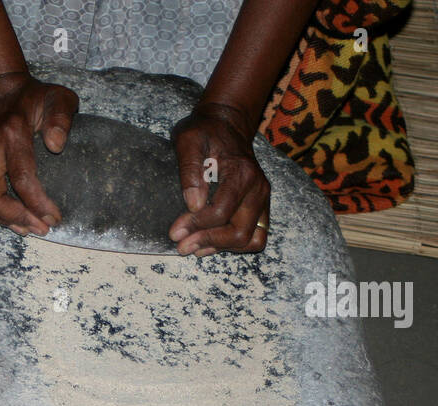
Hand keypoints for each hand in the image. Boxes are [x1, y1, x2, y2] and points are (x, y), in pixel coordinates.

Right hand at [0, 72, 79, 235]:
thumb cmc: (32, 98)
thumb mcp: (57, 98)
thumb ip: (61, 117)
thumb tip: (57, 145)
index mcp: (11, 134)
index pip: (22, 180)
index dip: (38, 205)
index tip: (53, 217)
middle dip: (18, 219)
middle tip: (40, 227)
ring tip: (22, 225)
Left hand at [168, 102, 269, 255]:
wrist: (227, 124)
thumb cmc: (204, 131)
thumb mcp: (188, 141)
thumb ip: (189, 170)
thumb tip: (193, 204)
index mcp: (241, 172)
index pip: (221, 212)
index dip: (196, 226)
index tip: (175, 231)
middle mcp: (258, 188)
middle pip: (239, 232)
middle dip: (208, 242)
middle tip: (181, 246)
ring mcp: (262, 199)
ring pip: (251, 240)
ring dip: (222, 248)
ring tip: (195, 247)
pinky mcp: (261, 207)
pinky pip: (256, 237)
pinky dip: (235, 246)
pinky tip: (210, 244)